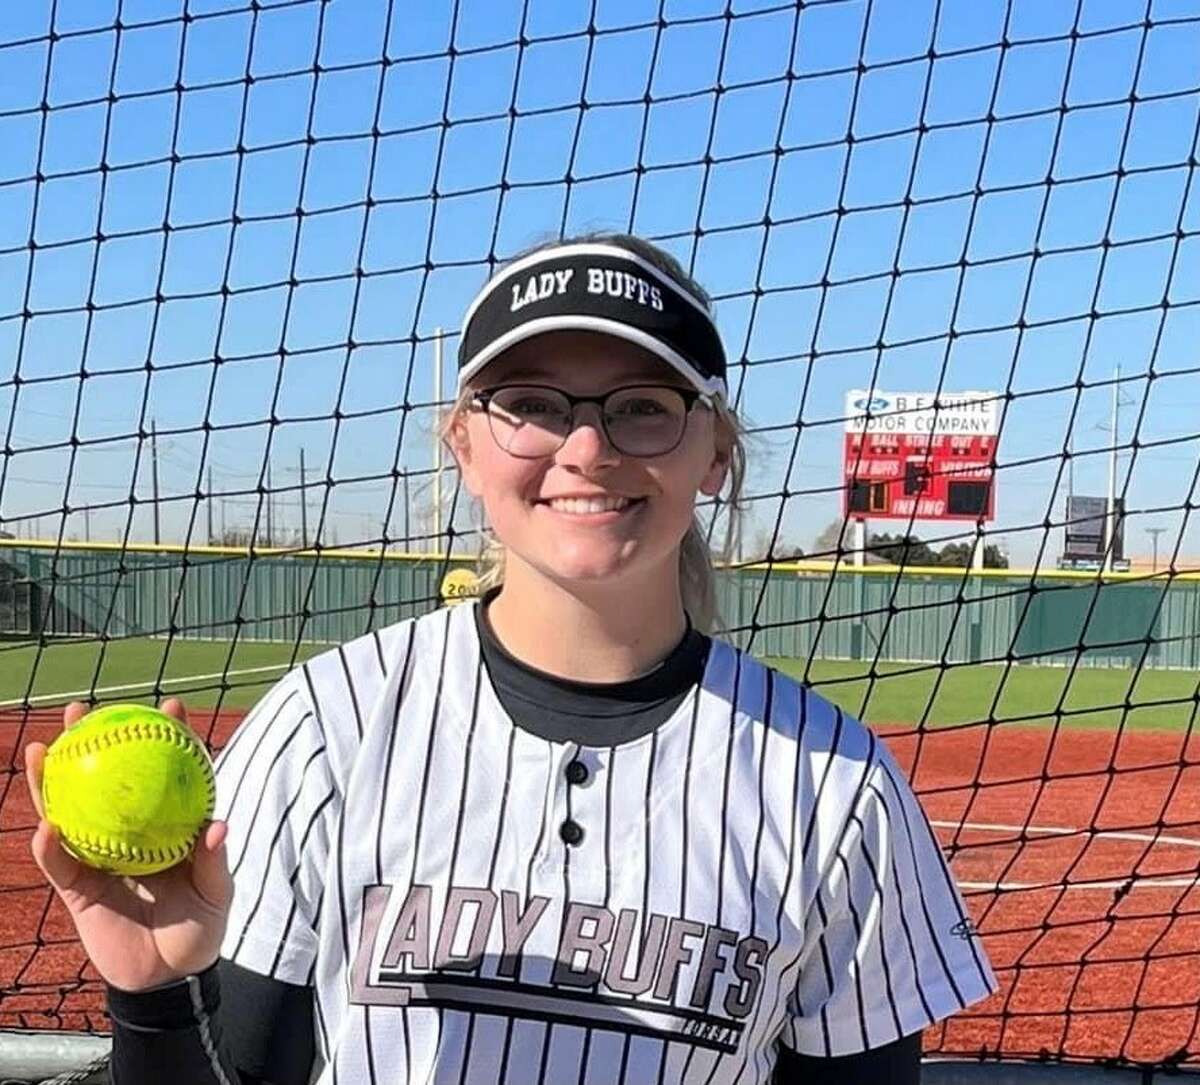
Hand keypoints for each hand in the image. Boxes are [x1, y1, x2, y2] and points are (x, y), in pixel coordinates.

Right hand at [24, 698, 233, 992]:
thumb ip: (214, 862)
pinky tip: (47, 823)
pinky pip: (59, 863)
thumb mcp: (217, 894)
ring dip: (53, 780)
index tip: (170, 705)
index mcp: (167, 826)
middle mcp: (131, 832)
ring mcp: (100, 856)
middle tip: (84, 710)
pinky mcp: (79, 889)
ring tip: (45, 747)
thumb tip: (217, 827)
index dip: (168, 737)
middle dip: (92, 742)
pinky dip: (50, 845)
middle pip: (107, 780)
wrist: (170, 977)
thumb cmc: (201, 929)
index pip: (167, 773)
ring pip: (71, 810)